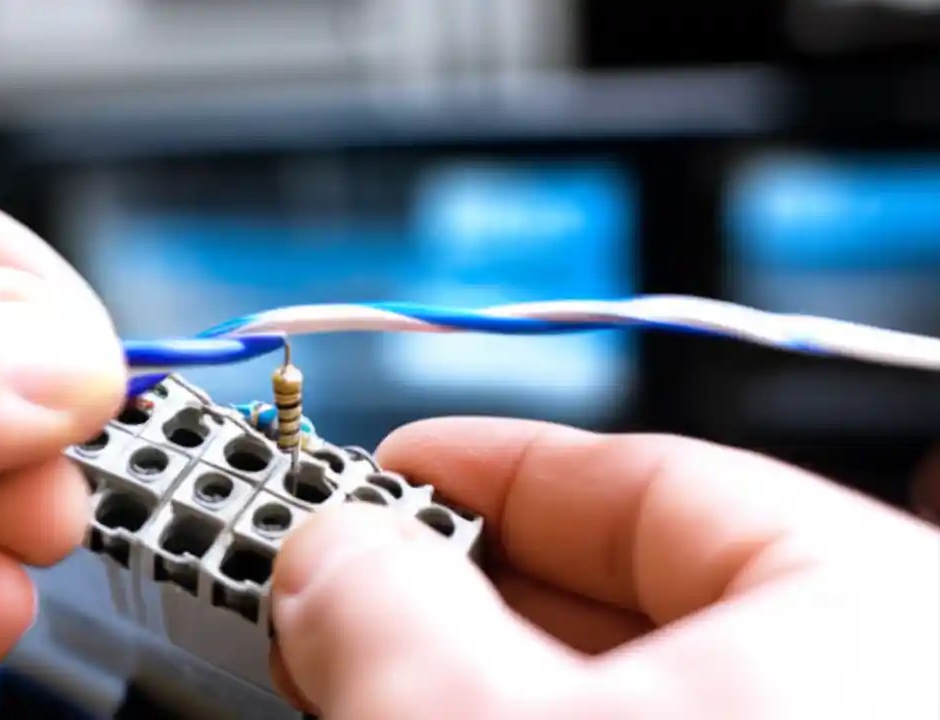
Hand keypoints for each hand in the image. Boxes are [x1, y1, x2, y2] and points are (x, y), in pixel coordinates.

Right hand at [270, 418, 939, 718]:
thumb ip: (386, 611)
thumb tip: (328, 551)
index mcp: (884, 614)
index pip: (655, 477)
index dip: (495, 462)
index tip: (399, 464)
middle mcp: (893, 683)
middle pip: (647, 587)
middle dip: (478, 577)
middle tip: (360, 579)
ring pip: (652, 684)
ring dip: (499, 668)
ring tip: (386, 672)